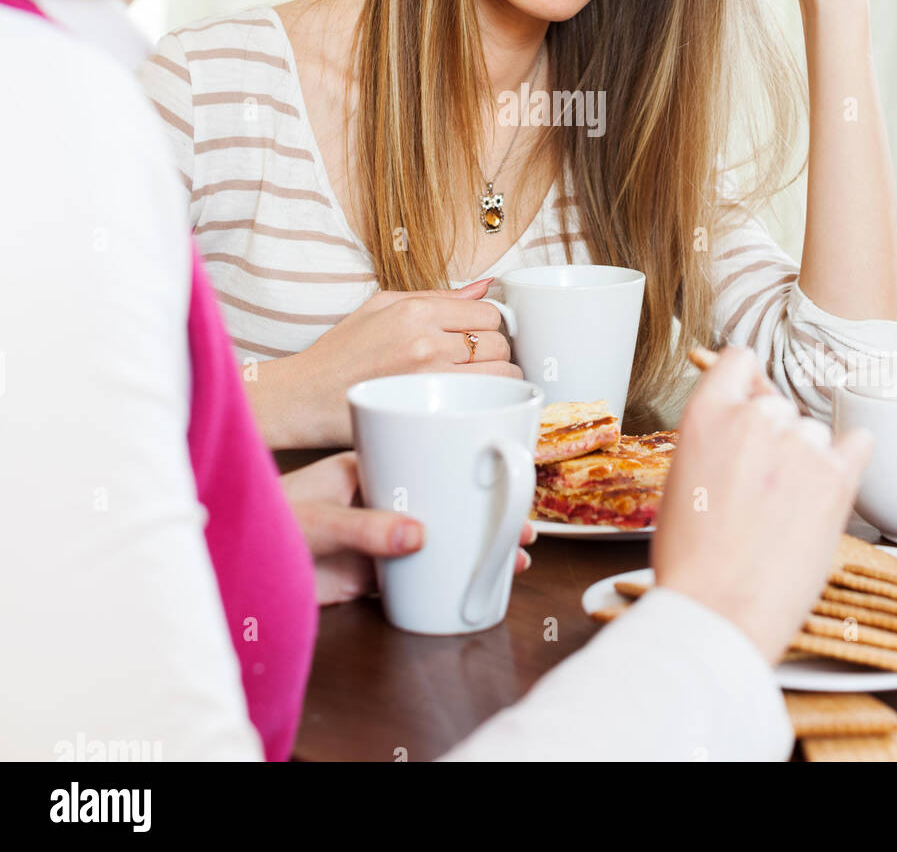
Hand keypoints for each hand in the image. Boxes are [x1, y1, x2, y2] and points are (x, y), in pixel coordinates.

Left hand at [281, 451, 535, 605]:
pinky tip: (476, 582)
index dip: (467, 466)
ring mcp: (375, 535)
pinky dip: (450, 577)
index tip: (503, 474)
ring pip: (438, 537)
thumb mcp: (316, 519)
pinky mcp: (369, 573)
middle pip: (443, 499)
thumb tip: (418, 536)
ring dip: (476, 546)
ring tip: (514, 558)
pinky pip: (418, 573)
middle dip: (486, 512)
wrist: (231, 563)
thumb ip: (364, 529)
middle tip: (523, 524)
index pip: (427, 456)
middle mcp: (377, 498)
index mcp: (366, 466)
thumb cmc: (261, 520)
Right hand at [301, 276, 521, 440]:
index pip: (488, 313)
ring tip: (476, 382)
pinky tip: (470, 400)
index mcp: (415, 311)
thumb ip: (437, 295)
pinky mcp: (428, 409)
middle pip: (499, 343)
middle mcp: (426, 341)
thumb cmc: (341, 352)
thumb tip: (484, 286)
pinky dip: (487, 400)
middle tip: (474, 361)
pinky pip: (484, 400)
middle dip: (494, 351)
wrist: (305, 396)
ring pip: (501, 373)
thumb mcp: (382, 306)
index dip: (487, 325)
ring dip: (497, 378)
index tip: (475, 336)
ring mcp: (429, 378)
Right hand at [651, 346, 873, 664]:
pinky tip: (832, 484)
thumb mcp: (681, 478)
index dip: (746, 382)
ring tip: (783, 512)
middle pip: (779, 405)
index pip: (739, 360)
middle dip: (774, 437)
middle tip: (760, 487)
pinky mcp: (837, 478)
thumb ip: (712, 439)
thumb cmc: (691, 558)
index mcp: (707, 413)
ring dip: (806, 460)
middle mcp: (755, 417)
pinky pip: (858, 444)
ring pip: (814, 433)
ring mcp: (800, 445)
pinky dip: (850, 460)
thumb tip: (735, 425)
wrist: (717, 613)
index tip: (751, 398)